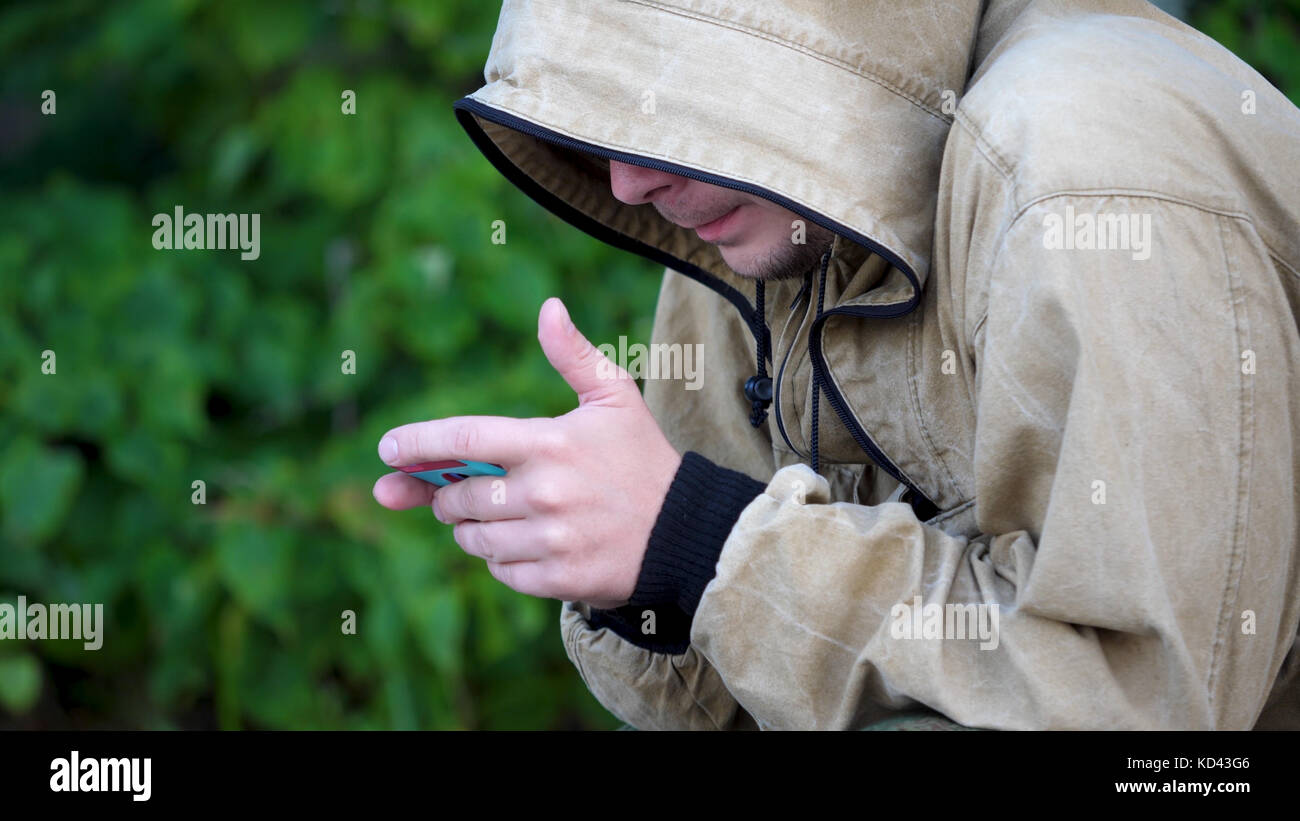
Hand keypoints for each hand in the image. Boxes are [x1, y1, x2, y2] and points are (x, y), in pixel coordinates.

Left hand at [372, 297, 682, 609]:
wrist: (686, 530)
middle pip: (457, 497)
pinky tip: (529, 545)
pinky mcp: (557, 579)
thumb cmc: (642, 458)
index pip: (463, 439)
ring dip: (473, 530)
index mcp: (548, 442)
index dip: (417, 444)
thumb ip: (573, 354)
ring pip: (473, 538)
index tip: (386, 450)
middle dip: (449, 495)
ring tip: (502, 518)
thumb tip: (548, 307)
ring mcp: (550, 539)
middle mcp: (544, 491)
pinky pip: (500, 571)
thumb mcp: (616, 397)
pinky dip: (502, 560)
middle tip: (462, 493)